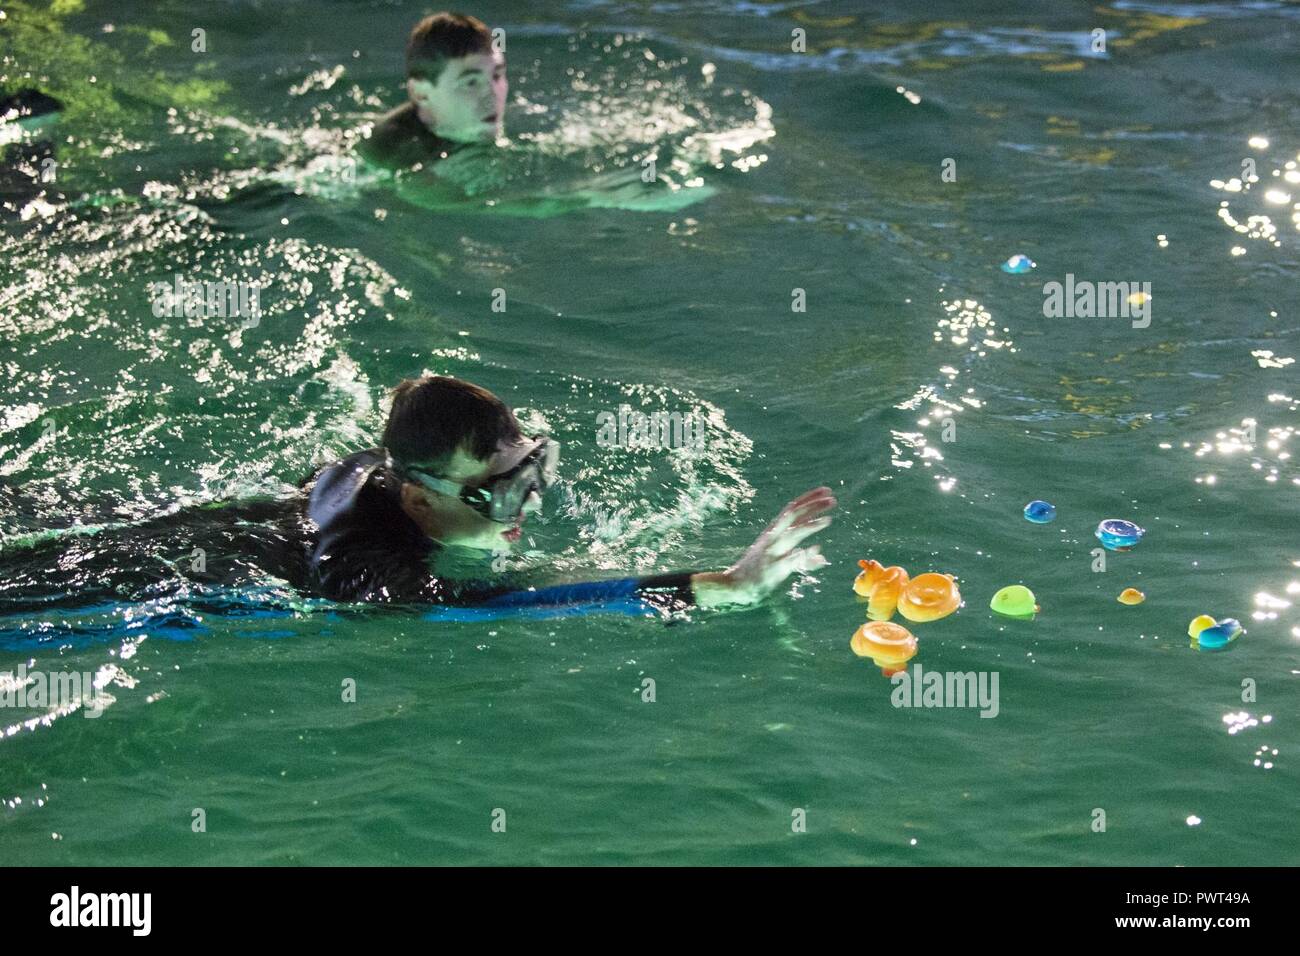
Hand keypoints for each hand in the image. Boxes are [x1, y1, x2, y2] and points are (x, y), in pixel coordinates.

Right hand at [692, 487, 834, 607]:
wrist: (735, 584)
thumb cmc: (757, 571)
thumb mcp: (780, 560)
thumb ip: (803, 559)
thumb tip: (821, 557)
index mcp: (773, 531)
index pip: (793, 509)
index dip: (809, 498)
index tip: (826, 490)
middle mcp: (773, 537)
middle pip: (794, 515)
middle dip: (813, 506)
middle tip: (832, 499)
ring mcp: (773, 551)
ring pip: (793, 533)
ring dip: (811, 525)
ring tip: (829, 519)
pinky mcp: (774, 567)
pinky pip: (791, 559)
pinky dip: (803, 554)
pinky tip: (816, 549)